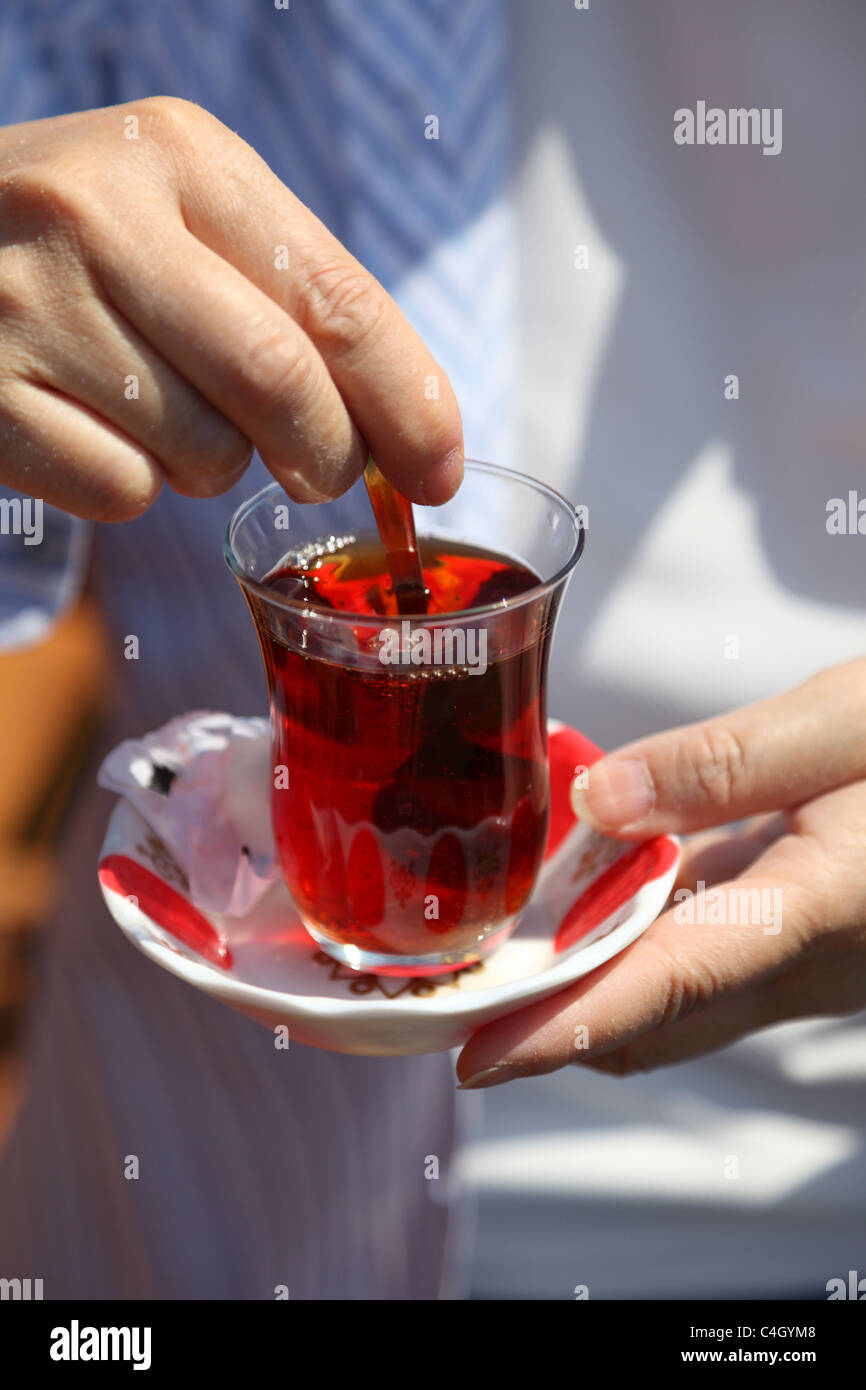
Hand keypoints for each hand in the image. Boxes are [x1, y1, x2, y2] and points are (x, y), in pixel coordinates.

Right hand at [0, 98, 461, 518]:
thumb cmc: (74, 242)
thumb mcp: (175, 212)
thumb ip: (282, 292)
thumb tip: (402, 427)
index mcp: (178, 153)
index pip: (338, 297)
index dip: (409, 401)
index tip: (438, 471)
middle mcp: (100, 216)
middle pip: (281, 383)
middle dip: (329, 455)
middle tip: (323, 474)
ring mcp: (31, 309)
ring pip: (203, 454)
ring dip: (212, 467)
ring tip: (156, 408)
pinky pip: (121, 494)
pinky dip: (131, 488)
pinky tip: (89, 427)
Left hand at [456, 660, 865, 1087]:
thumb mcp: (845, 721)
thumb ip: (721, 764)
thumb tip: (596, 802)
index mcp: (818, 908)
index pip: (668, 986)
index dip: (565, 1028)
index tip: (476, 1059)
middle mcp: (809, 962)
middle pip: (655, 1019)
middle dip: (551, 1022)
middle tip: (453, 994)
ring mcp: (808, 963)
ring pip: (675, 1004)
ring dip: (587, 988)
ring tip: (500, 945)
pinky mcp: (802, 943)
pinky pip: (701, 968)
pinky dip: (633, 950)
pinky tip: (594, 894)